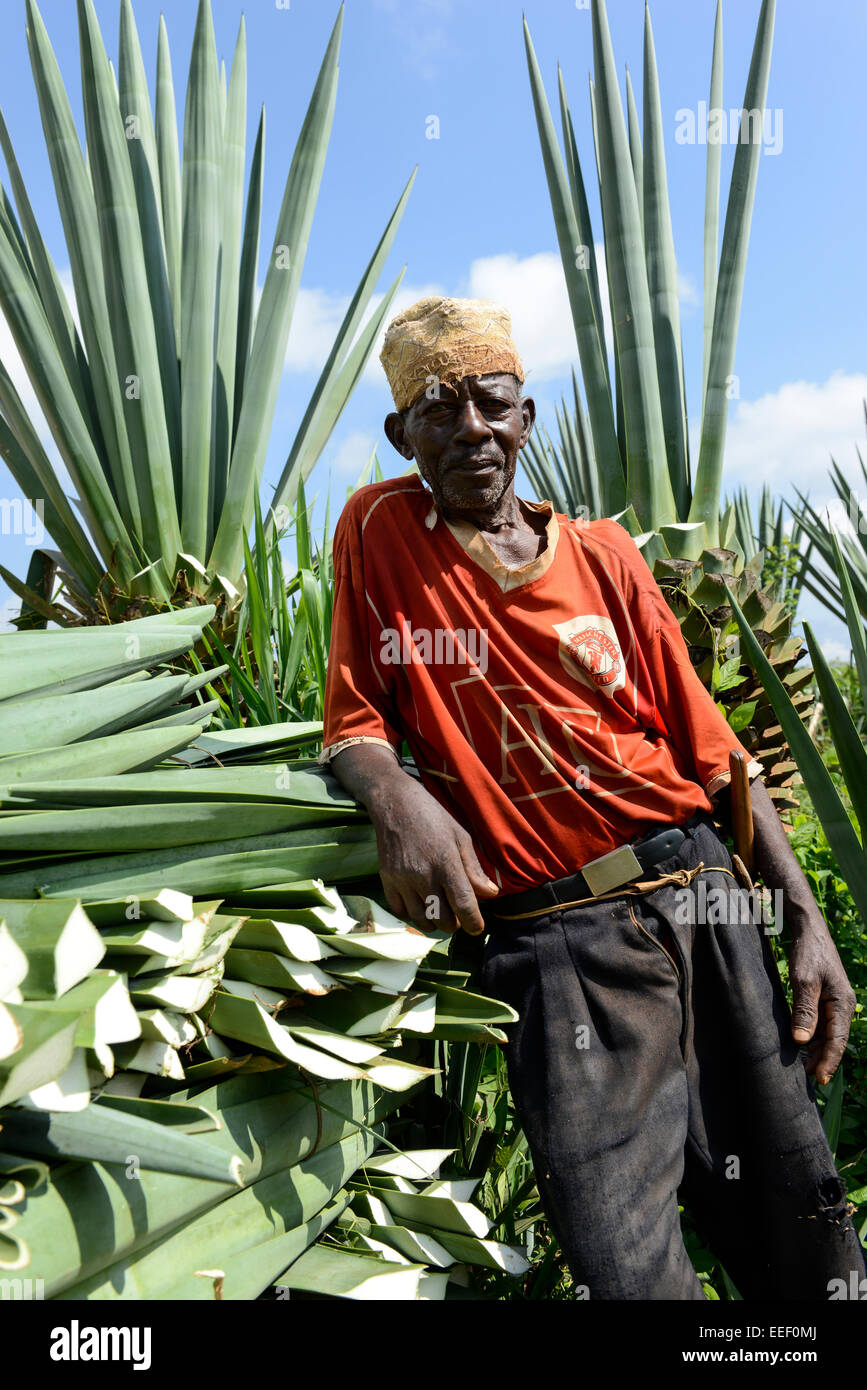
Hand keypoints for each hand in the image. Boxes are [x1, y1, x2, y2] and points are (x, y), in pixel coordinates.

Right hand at [367, 774, 498, 935]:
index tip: (477, 928)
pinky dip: (413, 916)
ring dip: (434, 922)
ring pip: (421, 919)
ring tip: (441, 914)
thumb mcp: (461, 837)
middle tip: (458, 917)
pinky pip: (401, 911)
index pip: (463, 904)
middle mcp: (424, 875)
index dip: (473, 922)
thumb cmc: (433, 817)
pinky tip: (421, 907)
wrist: (395, 804)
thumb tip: (489, 894)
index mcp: (447, 862)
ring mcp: (402, 879)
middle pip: (442, 918)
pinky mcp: (387, 880)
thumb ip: (474, 869)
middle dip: (454, 923)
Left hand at [788, 925, 856, 1085]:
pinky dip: (811, 1038)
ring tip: (801, 1068)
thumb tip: (800, 1041)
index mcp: (843, 1003)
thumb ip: (803, 1011)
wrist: (808, 929)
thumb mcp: (804, 981)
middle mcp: (842, 1006)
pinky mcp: (823, 1000)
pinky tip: (800, 1048)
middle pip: (834, 1041)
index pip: (837, 1040)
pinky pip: (819, 1025)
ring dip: (815, 1051)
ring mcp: (833, 1003)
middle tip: (806, 1079)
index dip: (828, 1061)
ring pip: (826, 1035)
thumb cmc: (808, 952)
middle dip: (821, 1060)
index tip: (819, 1079)